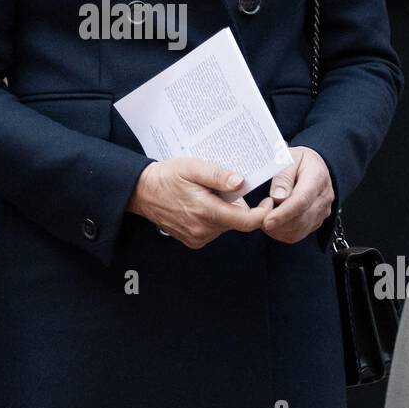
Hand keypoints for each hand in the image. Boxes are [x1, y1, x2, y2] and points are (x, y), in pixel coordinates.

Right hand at [127, 158, 271, 248]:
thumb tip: (241, 183)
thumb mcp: (193, 167)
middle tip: (224, 186)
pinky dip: (214, 217)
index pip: (247, 222)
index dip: (263, 213)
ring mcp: (197, 238)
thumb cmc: (167, 176)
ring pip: (226, 225)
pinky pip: (214, 229)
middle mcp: (203, 230)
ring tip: (207, 194)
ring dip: (224, 211)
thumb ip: (218, 175)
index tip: (268, 201)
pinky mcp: (192, 240)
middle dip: (238, 205)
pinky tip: (200, 204)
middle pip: (237, 221)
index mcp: (207, 212)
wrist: (141, 192)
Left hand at [257, 147, 333, 243]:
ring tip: (264, 219)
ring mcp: (322, 210)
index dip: (284, 213)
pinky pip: (300, 233)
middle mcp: (324, 196)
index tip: (267, 220)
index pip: (302, 200)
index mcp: (317, 176)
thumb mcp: (287, 158)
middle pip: (302, 218)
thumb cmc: (297, 160)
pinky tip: (273, 225)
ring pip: (301, 229)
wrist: (312, 165)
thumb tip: (277, 197)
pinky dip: (284, 233)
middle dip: (278, 223)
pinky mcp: (317, 220)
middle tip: (259, 219)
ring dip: (279, 229)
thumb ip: (282, 177)